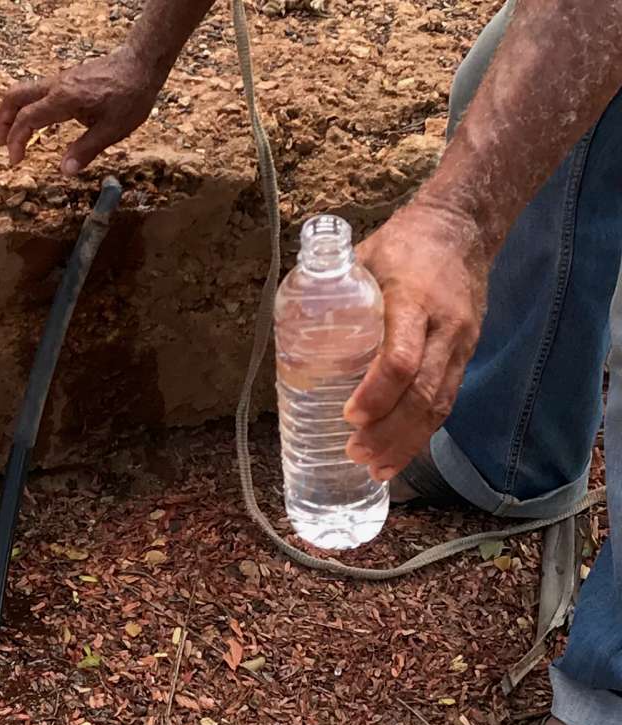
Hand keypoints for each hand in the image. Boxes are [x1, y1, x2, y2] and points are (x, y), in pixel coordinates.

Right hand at [0, 46, 163, 173]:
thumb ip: (86, 151)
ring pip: (24, 91)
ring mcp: (61, 80)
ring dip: (12, 112)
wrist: (141, 64)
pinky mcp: (67, 80)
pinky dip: (27, 106)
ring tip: (12, 134)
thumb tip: (65, 172)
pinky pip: (38, 91)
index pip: (28, 119)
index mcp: (64, 99)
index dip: (16, 141)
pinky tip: (36, 122)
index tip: (15, 160)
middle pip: (14, 97)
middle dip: (2, 120)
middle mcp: (57, 86)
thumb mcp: (112, 130)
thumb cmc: (130, 95)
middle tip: (0, 143)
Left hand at [345, 201, 490, 479]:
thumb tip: (287, 328)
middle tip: (355, 454)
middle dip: (389, 432)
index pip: (401, 357)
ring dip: (407, 442)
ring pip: (439, 404)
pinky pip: (446, 401)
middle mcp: (444, 327)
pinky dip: (423, 433)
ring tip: (376, 468)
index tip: (348, 416)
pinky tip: (399, 454)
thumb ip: (330, 291)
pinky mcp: (465, 355)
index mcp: (414, 300)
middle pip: (422, 393)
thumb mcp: (363, 257)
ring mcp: (460, 344)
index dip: (376, 393)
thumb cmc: (404, 244)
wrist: (463, 228)